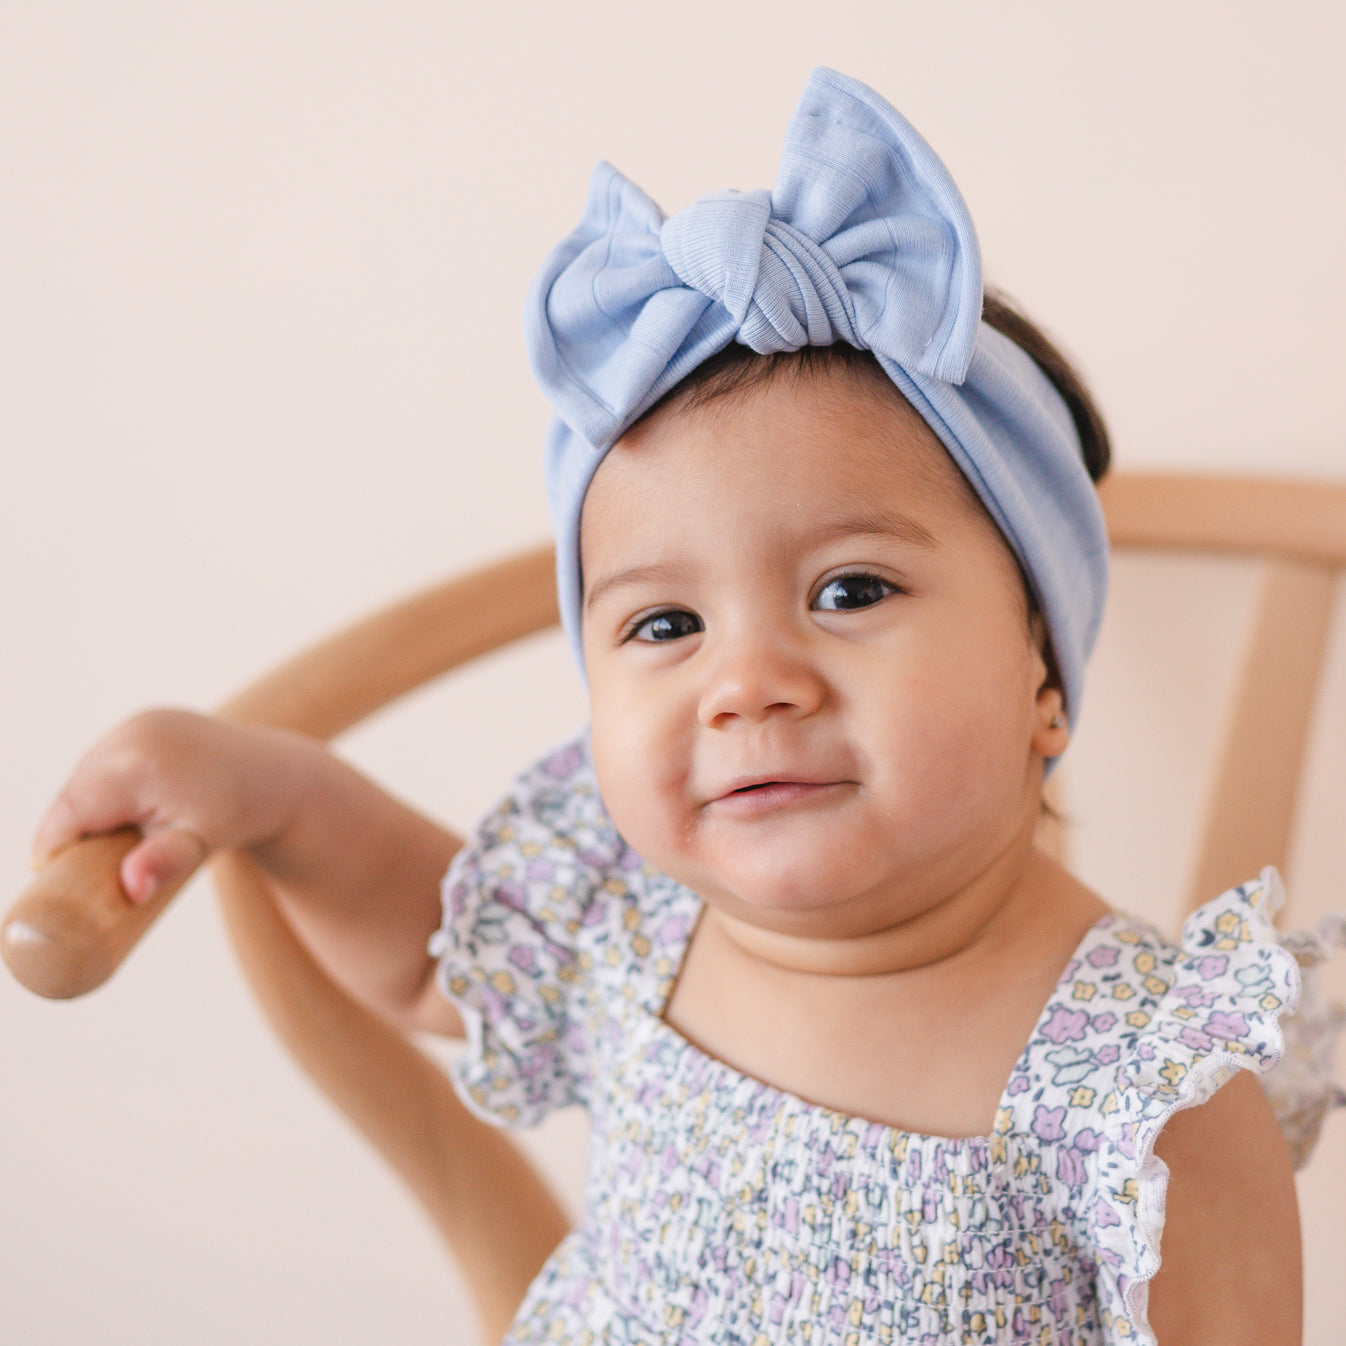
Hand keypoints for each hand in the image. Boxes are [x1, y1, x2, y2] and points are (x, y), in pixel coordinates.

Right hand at [32, 708, 312, 902]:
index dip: (55, 848)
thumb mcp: (201, 842)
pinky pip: (105, 761)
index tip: (54, 881)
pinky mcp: (146, 719)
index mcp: (139, 764)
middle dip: (71, 831)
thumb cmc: (239, 815)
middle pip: (74, 794)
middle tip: (84, 870)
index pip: (70, 813)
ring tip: (116, 839)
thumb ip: (163, 864)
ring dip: (86, 809)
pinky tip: (127, 810)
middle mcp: (135, 734)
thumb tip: (133, 886)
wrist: (277, 776)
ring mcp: (140, 722)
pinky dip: (105, 787)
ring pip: (86, 776)